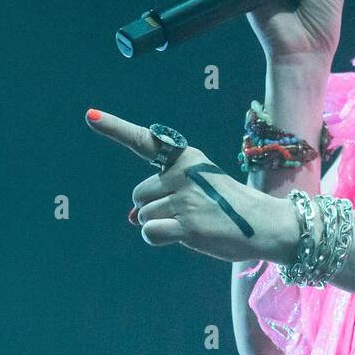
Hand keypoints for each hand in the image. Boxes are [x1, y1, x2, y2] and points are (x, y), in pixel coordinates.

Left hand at [85, 108, 290, 263]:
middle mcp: (183, 173)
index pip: (146, 141)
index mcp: (186, 157)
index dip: (115, 128)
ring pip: (144, 216)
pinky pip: (151, 233)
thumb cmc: (228, 205)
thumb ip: (164, 195)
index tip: (90, 116)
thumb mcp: (199, 187)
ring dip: (163, 224)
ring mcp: (185, 199)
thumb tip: (133, 218)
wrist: (265, 223)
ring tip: (194, 222)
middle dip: (155, 206)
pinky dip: (160, 238)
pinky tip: (185, 236)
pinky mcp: (187, 225)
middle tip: (189, 210)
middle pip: (139, 194)